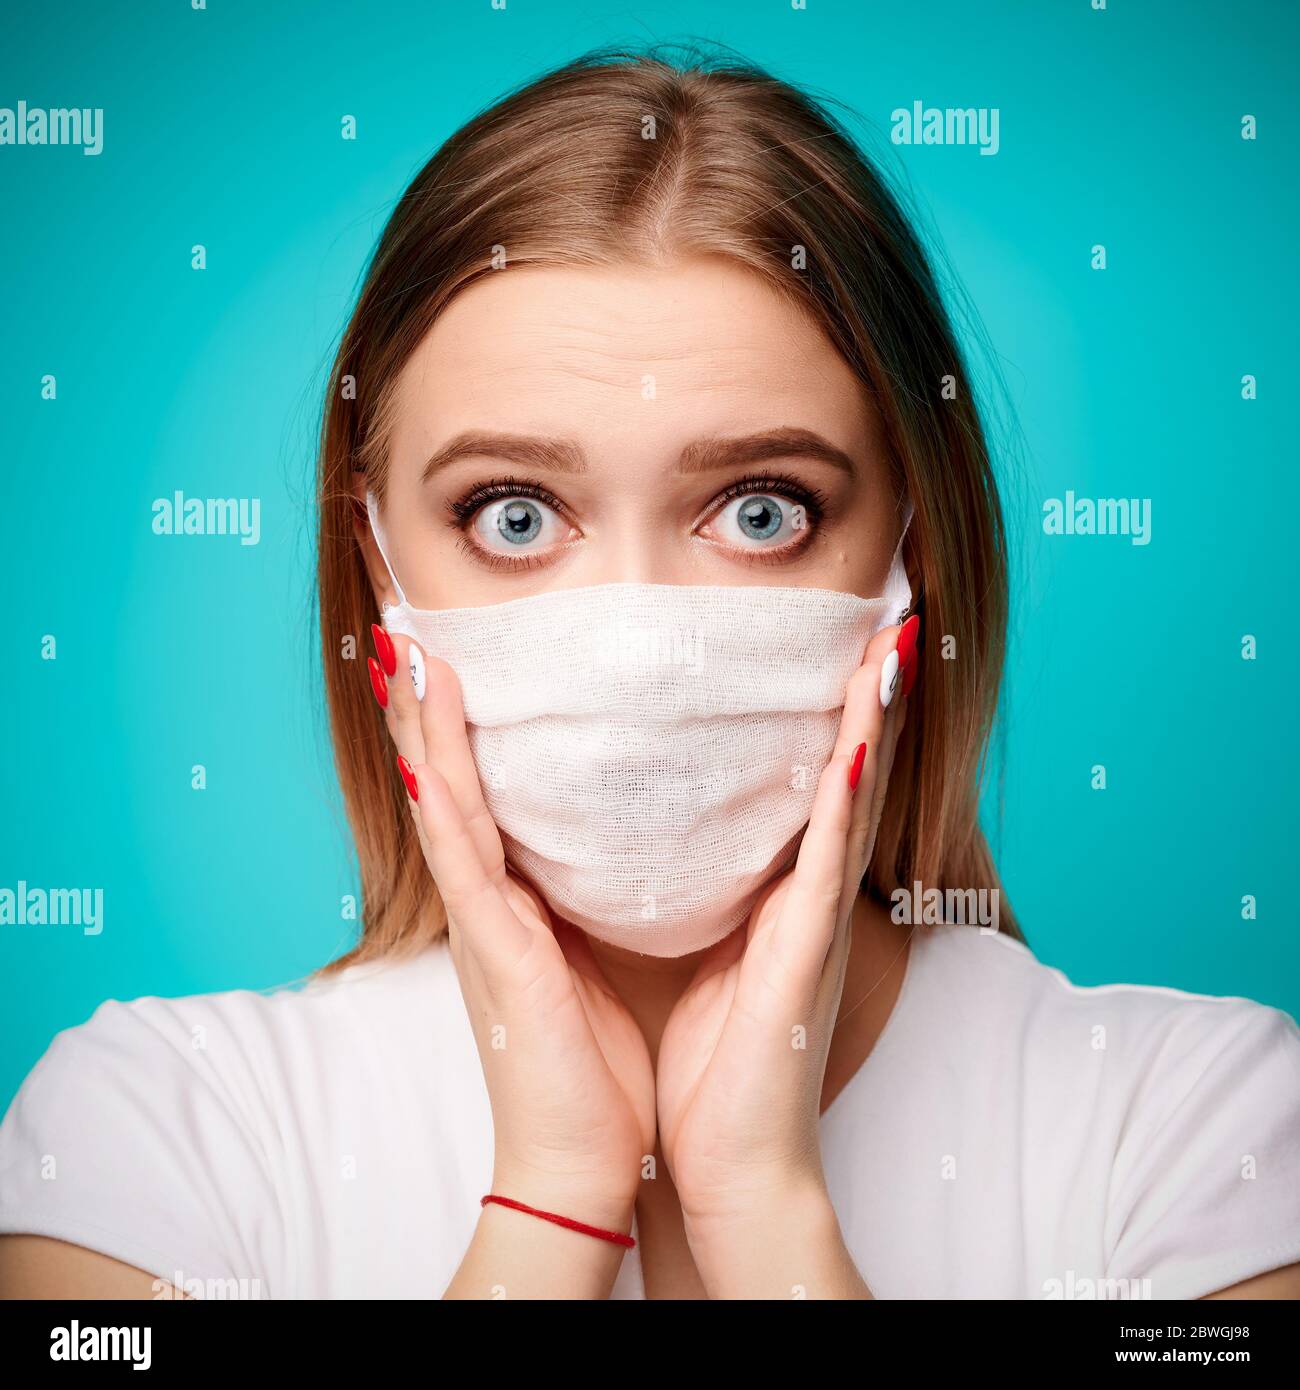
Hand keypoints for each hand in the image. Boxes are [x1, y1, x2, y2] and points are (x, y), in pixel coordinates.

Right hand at [368, 627, 654, 1230]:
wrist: (582, 1156)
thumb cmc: (595, 1059)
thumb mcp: (592, 954)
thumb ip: (588, 894)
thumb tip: (616, 843)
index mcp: (511, 898)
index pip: (478, 789)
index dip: (456, 723)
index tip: (452, 654)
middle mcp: (485, 902)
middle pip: (444, 783)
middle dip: (424, 708)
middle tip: (409, 629)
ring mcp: (482, 928)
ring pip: (443, 810)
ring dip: (421, 736)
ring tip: (409, 660)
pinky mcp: (495, 960)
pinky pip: (467, 873)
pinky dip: (445, 813)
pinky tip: (427, 764)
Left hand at [654, 620, 910, 1288]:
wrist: (724, 1162)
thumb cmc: (707, 1064)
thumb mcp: (693, 953)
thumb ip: (692, 892)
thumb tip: (655, 837)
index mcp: (777, 892)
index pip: (807, 779)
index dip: (827, 709)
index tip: (835, 638)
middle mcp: (808, 896)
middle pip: (846, 772)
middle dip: (866, 694)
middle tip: (884, 612)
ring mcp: (815, 923)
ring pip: (850, 802)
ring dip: (871, 723)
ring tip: (884, 647)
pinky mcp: (805, 958)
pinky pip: (826, 868)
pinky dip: (845, 806)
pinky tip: (854, 750)